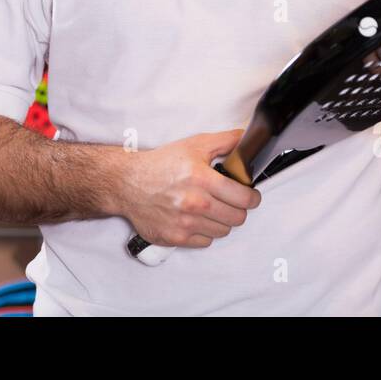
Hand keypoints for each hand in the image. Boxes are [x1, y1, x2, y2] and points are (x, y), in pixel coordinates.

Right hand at [121, 129, 260, 249]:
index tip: (251, 196)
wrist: (127, 183)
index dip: (252, 197)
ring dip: (221, 221)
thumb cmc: (160, 164)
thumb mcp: (194, 145)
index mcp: (202, 179)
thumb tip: (246, 138)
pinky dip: (204, 232)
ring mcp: (185, 223)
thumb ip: (225, 141)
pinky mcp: (176, 238)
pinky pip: (205, 242)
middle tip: (231, 201)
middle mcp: (195, 203)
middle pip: (237, 218)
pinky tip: (196, 218)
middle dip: (238, 209)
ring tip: (210, 208)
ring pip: (223, 231)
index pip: (244, 198)